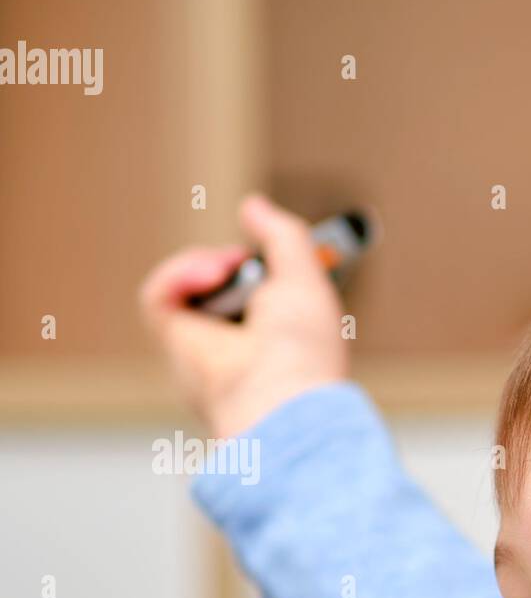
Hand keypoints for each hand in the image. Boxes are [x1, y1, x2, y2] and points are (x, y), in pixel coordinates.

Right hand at [139, 194, 348, 439]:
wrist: (279, 393)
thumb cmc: (303, 347)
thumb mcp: (305, 276)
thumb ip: (283, 236)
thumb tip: (252, 205)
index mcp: (276, 341)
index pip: (257, 297)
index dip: (258, 268)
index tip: (266, 255)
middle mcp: (236, 348)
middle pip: (217, 286)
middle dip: (228, 263)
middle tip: (244, 261)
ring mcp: (202, 349)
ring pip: (187, 286)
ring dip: (206, 264)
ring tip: (231, 267)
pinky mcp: (174, 345)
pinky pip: (158, 295)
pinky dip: (181, 274)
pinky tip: (211, 276)